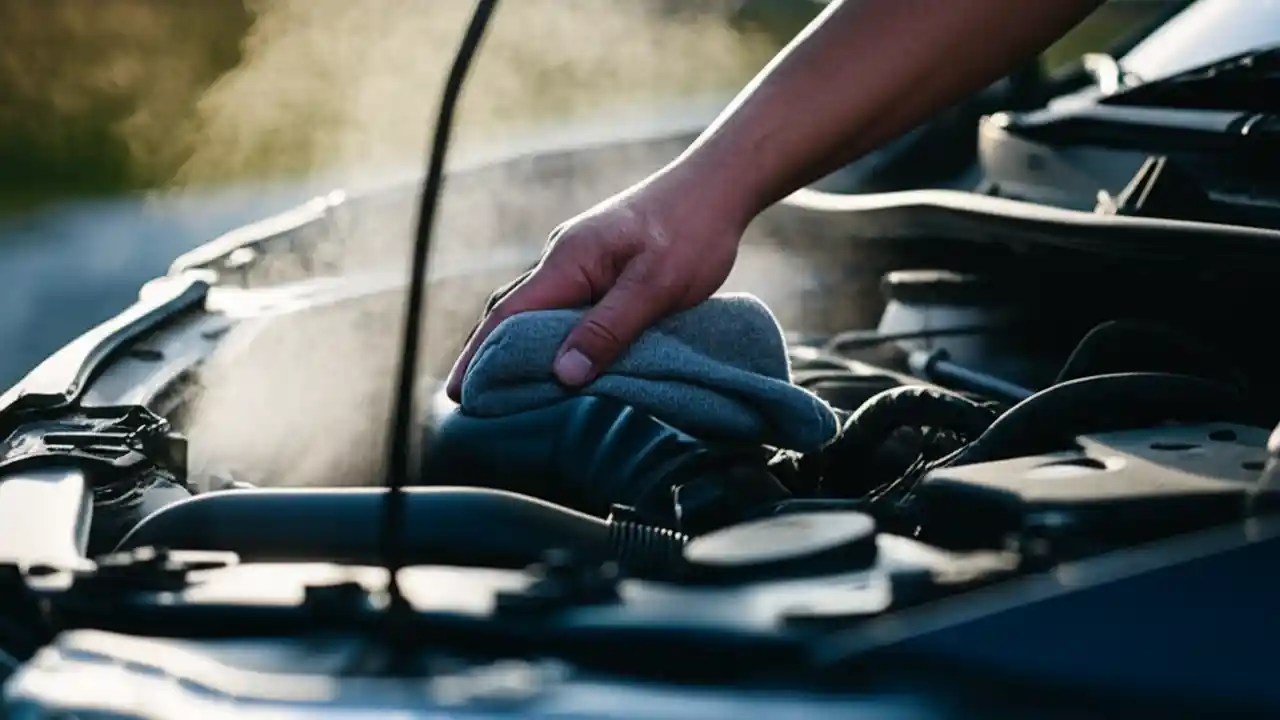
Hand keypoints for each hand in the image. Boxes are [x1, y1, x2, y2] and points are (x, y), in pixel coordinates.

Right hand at [445, 166, 748, 400]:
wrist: (717, 186)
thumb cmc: (692, 232)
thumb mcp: (655, 287)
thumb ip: (609, 329)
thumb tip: (563, 374)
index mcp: (569, 261)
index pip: (510, 315)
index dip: (481, 356)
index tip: (458, 393)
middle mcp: (564, 259)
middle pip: (513, 313)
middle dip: (488, 355)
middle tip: (470, 401)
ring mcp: (579, 261)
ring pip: (537, 310)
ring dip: (516, 345)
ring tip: (503, 388)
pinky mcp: (599, 266)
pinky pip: (561, 305)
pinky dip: (547, 334)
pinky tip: (553, 358)